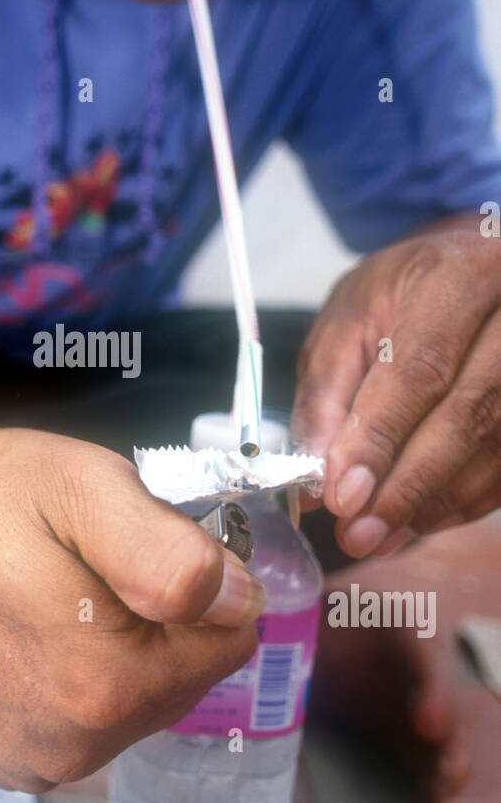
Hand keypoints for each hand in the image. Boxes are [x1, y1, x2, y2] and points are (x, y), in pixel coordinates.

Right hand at [0, 428, 265, 790]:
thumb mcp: (83, 485)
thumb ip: (169, 549)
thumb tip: (240, 601)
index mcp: (106, 681)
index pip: (231, 636)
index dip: (201, 581)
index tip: (139, 548)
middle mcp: (78, 743)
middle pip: (190, 674)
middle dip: (162, 620)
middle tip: (91, 567)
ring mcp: (44, 763)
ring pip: (148, 702)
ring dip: (126, 651)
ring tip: (61, 598)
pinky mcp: (17, 765)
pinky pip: (96, 726)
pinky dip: (85, 684)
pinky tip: (40, 642)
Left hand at [292, 219, 500, 557]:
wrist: (469, 268)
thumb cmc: (405, 291)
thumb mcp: (348, 320)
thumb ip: (329, 394)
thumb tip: (319, 475)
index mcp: (458, 276)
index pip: (419, 369)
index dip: (381, 439)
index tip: (343, 496)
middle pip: (467, 414)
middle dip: (406, 485)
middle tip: (358, 533)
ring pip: (495, 445)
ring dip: (434, 502)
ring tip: (380, 535)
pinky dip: (464, 500)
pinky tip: (421, 518)